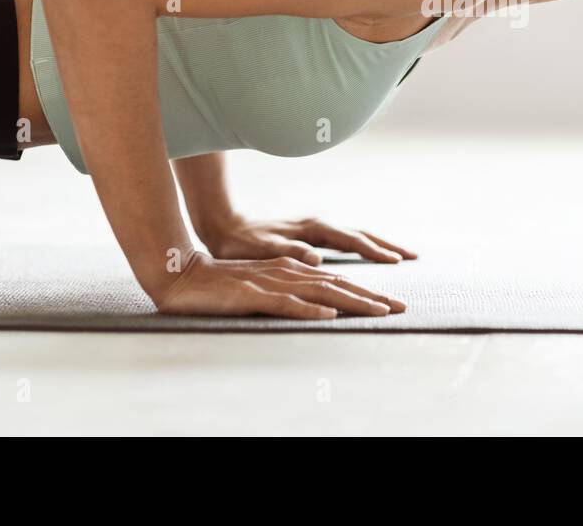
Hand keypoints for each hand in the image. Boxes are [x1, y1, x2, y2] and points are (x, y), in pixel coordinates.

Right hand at [155, 251, 405, 317]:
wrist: (182, 274)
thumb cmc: (223, 283)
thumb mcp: (264, 285)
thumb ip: (293, 289)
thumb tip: (323, 304)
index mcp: (292, 267)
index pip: (337, 279)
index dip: (367, 291)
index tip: (392, 304)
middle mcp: (289, 270)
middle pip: (338, 282)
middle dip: (371, 295)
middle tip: (400, 308)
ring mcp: (272, 281)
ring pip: (320, 291)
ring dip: (351, 301)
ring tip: (378, 311)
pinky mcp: (253, 294)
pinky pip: (286, 303)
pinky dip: (309, 309)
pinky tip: (328, 315)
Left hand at [202, 215, 418, 265]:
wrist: (223, 226)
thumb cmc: (239, 243)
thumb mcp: (261, 249)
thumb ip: (289, 252)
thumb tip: (317, 258)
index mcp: (311, 229)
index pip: (350, 240)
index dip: (373, 252)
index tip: (395, 262)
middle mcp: (318, 225)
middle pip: (361, 234)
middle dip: (388, 246)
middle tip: (415, 257)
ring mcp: (316, 228)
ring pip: (356, 235)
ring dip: (380, 245)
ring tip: (401, 256)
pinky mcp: (311, 234)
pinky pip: (346, 240)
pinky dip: (364, 246)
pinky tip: (369, 255)